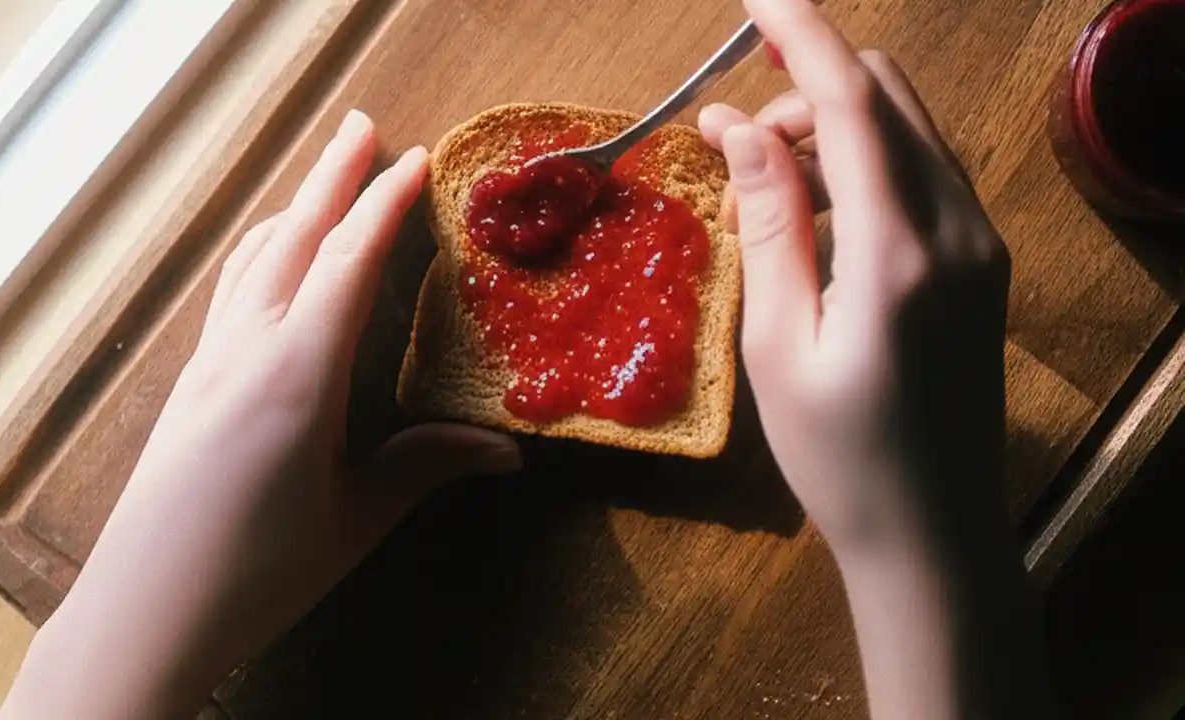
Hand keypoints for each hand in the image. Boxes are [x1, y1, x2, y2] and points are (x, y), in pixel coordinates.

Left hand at [0, 110, 520, 719]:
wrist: (145, 609)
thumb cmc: (258, 572)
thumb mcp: (357, 518)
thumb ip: (426, 468)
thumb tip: (509, 451)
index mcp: (299, 375)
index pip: (349, 263)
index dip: (386, 205)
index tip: (418, 159)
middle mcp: (248, 349)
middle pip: (295, 236)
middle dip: (332, 176)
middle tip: (364, 125)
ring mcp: (211, 361)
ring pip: (254, 257)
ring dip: (294, 207)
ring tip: (322, 179)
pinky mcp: (191, 381)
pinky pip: (231, 289)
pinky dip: (261, 249)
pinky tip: (268, 257)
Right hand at [700, 3, 1008, 556]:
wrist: (931, 532)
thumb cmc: (837, 454)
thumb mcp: (778, 344)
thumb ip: (769, 225)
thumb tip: (742, 127)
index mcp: (899, 250)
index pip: (851, 102)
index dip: (798, 37)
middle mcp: (958, 229)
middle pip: (889, 97)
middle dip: (807, 88)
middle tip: (734, 138)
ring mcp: (981, 245)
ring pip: (908, 132)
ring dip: (834, 129)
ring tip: (762, 190)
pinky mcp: (983, 265)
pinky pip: (923, 176)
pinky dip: (866, 166)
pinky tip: (816, 217)